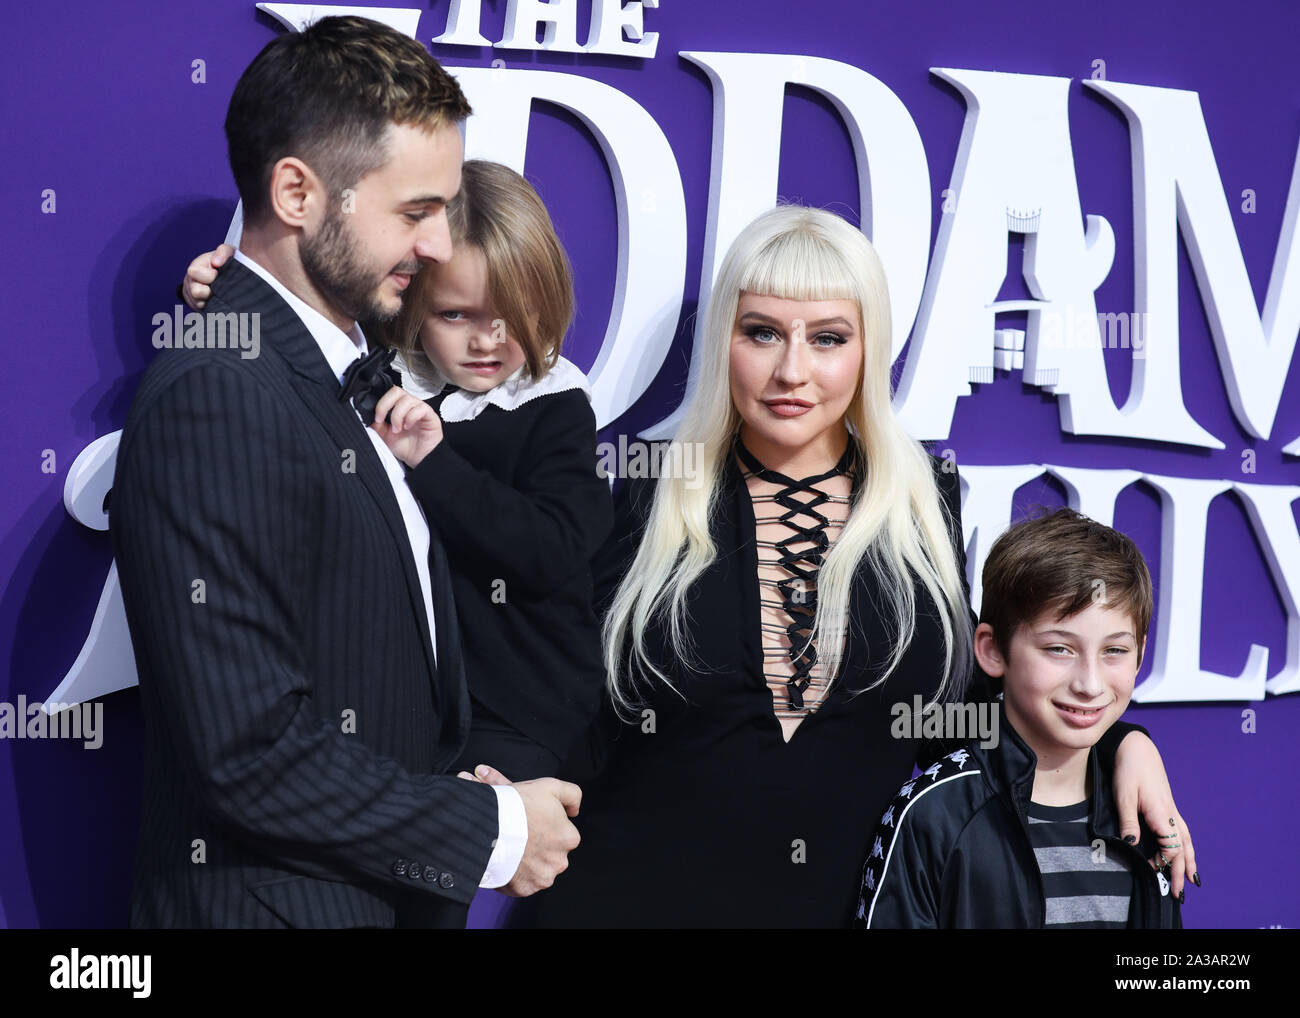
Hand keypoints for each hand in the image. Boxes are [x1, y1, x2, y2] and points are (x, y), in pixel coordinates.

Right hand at [181, 244, 234, 309]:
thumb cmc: (224, 263)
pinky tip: (217, 302)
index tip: (217, 273)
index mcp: (195, 267)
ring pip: (199, 304)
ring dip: (211, 301)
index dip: (209, 275)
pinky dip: (212, 308)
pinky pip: (202, 312)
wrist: (221, 275)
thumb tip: (216, 262)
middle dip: (210, 291)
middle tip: (219, 287)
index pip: (194, 272)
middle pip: (195, 292)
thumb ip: (223, 253)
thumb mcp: (226, 252)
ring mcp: (191, 295)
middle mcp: (190, 281)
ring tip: (218, 294)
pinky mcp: (195, 307)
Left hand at [370, 386, 443, 466]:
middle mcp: (409, 406)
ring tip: (398, 429)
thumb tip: (369, 418)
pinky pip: (420, 408)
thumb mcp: (385, 436)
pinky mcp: (430, 415)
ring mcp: (420, 409)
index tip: (377, 418)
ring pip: (407, 399)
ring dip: (398, 415)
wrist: (419, 459)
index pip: (389, 394)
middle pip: (396, 391)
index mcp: (398, 408)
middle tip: (383, 420)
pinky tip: (408, 426)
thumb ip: (377, 426)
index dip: (381, 404)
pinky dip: (411, 417)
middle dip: (386, 405)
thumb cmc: (407, 447)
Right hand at [459, 764, 580, 896]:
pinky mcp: (524, 889)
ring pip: (538, 868)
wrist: (488, 826)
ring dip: (528, 861)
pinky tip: (506, 859)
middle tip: (520, 833)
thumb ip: (571, 795)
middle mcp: (560, 861)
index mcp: (570, 838)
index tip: (531, 820)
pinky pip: (522, 882)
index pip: (562, 832)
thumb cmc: (519, 805)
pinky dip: (515, 874)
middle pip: (551, 853)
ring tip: (511, 846)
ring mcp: (542, 878)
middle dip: (538, 845)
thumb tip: (575, 810)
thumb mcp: (550, 786)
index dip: (546, 825)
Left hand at [1113, 731, 1197, 898]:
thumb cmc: (1129, 770)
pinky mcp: (1168, 807)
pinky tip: (1185, 854)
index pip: (1171, 847)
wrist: (1137, 748)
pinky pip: (1182, 833)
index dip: (1164, 863)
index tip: (1153, 872)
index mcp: (1162, 814)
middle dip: (1182, 872)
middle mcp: (1171, 815)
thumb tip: (1132, 844)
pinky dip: (1186, 847)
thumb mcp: (1123, 796)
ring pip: (1186, 842)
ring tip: (1191, 881)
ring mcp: (1172, 811)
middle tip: (1179, 894)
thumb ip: (1129, 821)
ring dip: (1189, 862)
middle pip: (1183, 849)